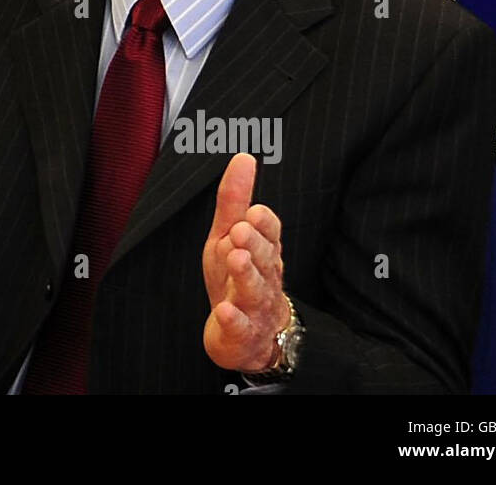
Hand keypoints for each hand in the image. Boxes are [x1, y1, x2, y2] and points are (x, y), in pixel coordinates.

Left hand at [202, 153, 290, 372]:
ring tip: (236, 258)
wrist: (249, 337)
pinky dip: (233, 320)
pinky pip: (239, 328)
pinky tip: (224, 311)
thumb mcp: (229, 235)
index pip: (270, 234)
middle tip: (241, 231)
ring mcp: (255, 308)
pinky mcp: (241, 335)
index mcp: (263, 253)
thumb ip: (235, 199)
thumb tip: (243, 157)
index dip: (263, 225)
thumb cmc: (237, 276)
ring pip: (255, 290)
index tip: (252, 213)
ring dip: (246, 274)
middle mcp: (264, 278)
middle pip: (265, 260)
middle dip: (255, 244)